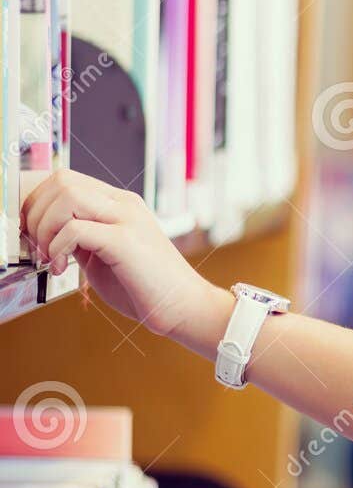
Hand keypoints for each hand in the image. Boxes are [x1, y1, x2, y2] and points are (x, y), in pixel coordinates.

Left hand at [19, 169, 225, 340]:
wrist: (184, 307)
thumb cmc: (146, 288)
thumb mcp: (103, 255)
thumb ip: (79, 238)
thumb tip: (44, 233)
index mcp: (120, 204)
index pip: (66, 179)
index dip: (38, 203)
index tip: (33, 234)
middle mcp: (125, 204)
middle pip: (62, 180)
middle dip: (36, 213)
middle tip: (38, 247)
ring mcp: (128, 219)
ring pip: (66, 196)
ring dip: (45, 229)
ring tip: (50, 257)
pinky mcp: (126, 240)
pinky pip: (74, 229)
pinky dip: (57, 249)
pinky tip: (63, 270)